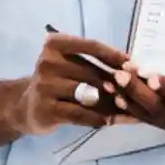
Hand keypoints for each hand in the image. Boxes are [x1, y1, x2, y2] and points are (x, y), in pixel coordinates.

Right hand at [6, 32, 128, 135]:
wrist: (28, 107)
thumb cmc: (58, 82)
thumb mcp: (73, 67)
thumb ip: (98, 66)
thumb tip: (134, 71)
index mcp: (56, 44)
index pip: (92, 46)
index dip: (115, 56)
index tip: (133, 65)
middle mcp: (47, 61)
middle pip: (92, 72)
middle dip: (116, 84)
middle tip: (136, 93)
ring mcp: (44, 86)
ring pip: (88, 94)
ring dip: (110, 103)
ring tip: (126, 109)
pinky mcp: (46, 109)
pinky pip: (80, 113)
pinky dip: (97, 118)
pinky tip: (108, 121)